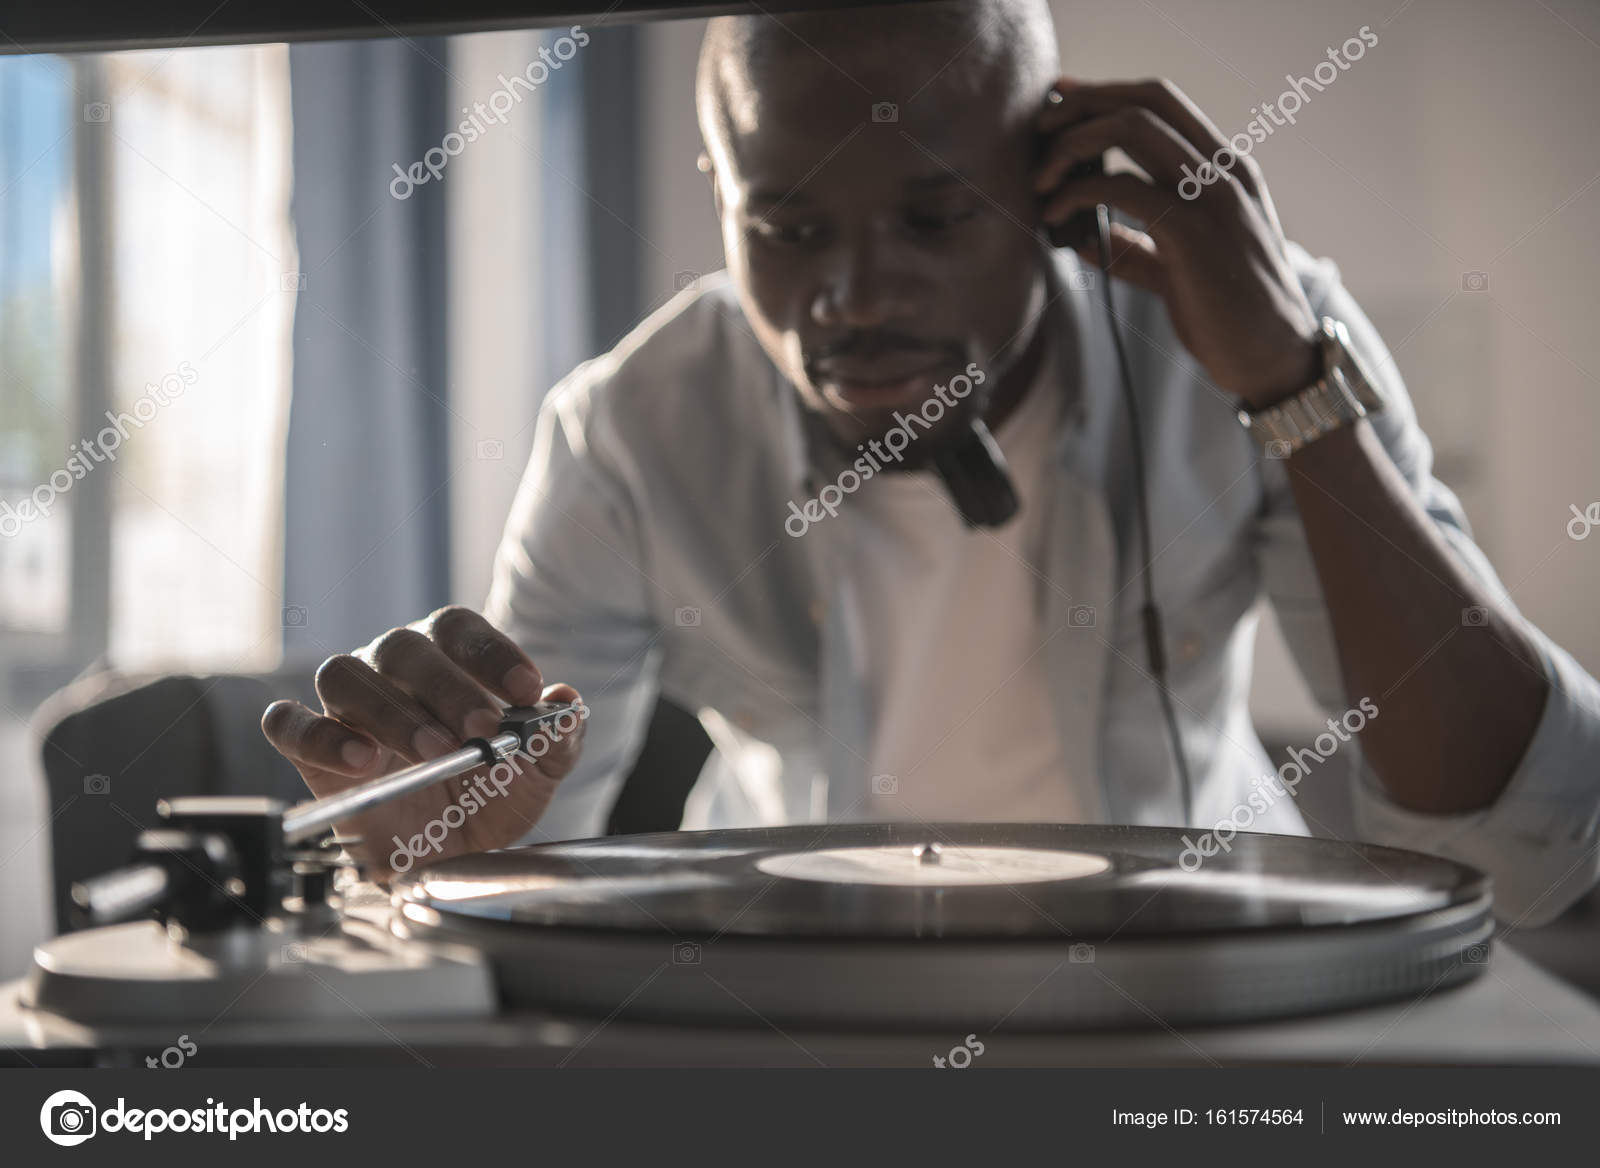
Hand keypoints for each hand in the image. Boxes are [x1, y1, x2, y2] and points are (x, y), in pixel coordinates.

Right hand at [262, 605, 584, 880]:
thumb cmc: (486, 801)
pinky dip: (317, 735)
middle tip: (481, 729)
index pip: (458, 629)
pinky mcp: (310, 749)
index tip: (527, 691)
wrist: (446, 861)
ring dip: (391, 712)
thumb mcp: (535, 776)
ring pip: (345, 676)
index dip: (491, 652)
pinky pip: (288, 724)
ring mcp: (347, 706)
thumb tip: (568, 703)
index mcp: (446, 660)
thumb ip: (556, 739)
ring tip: (432, 751)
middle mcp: (390, 670)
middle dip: (447, 687)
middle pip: (403, 648)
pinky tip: (361, 761)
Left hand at [1033, 78, 1321, 407]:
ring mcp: (1213, 197)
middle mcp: (1225, 170)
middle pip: (1144, 100)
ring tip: (1040, 180)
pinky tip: (1054, 219)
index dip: (1105, 92)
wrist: (1273, 358)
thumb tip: (1081, 238)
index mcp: (1228, 169)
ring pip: (1131, 128)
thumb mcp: (1181, 267)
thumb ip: (1137, 247)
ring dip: (1072, 144)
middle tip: (1039, 133)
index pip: (1162, 101)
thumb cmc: (1229, 316)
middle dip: (1082, 106)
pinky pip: (1120, 189)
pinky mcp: (1191, 233)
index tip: (1060, 101)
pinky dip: (1075, 195)